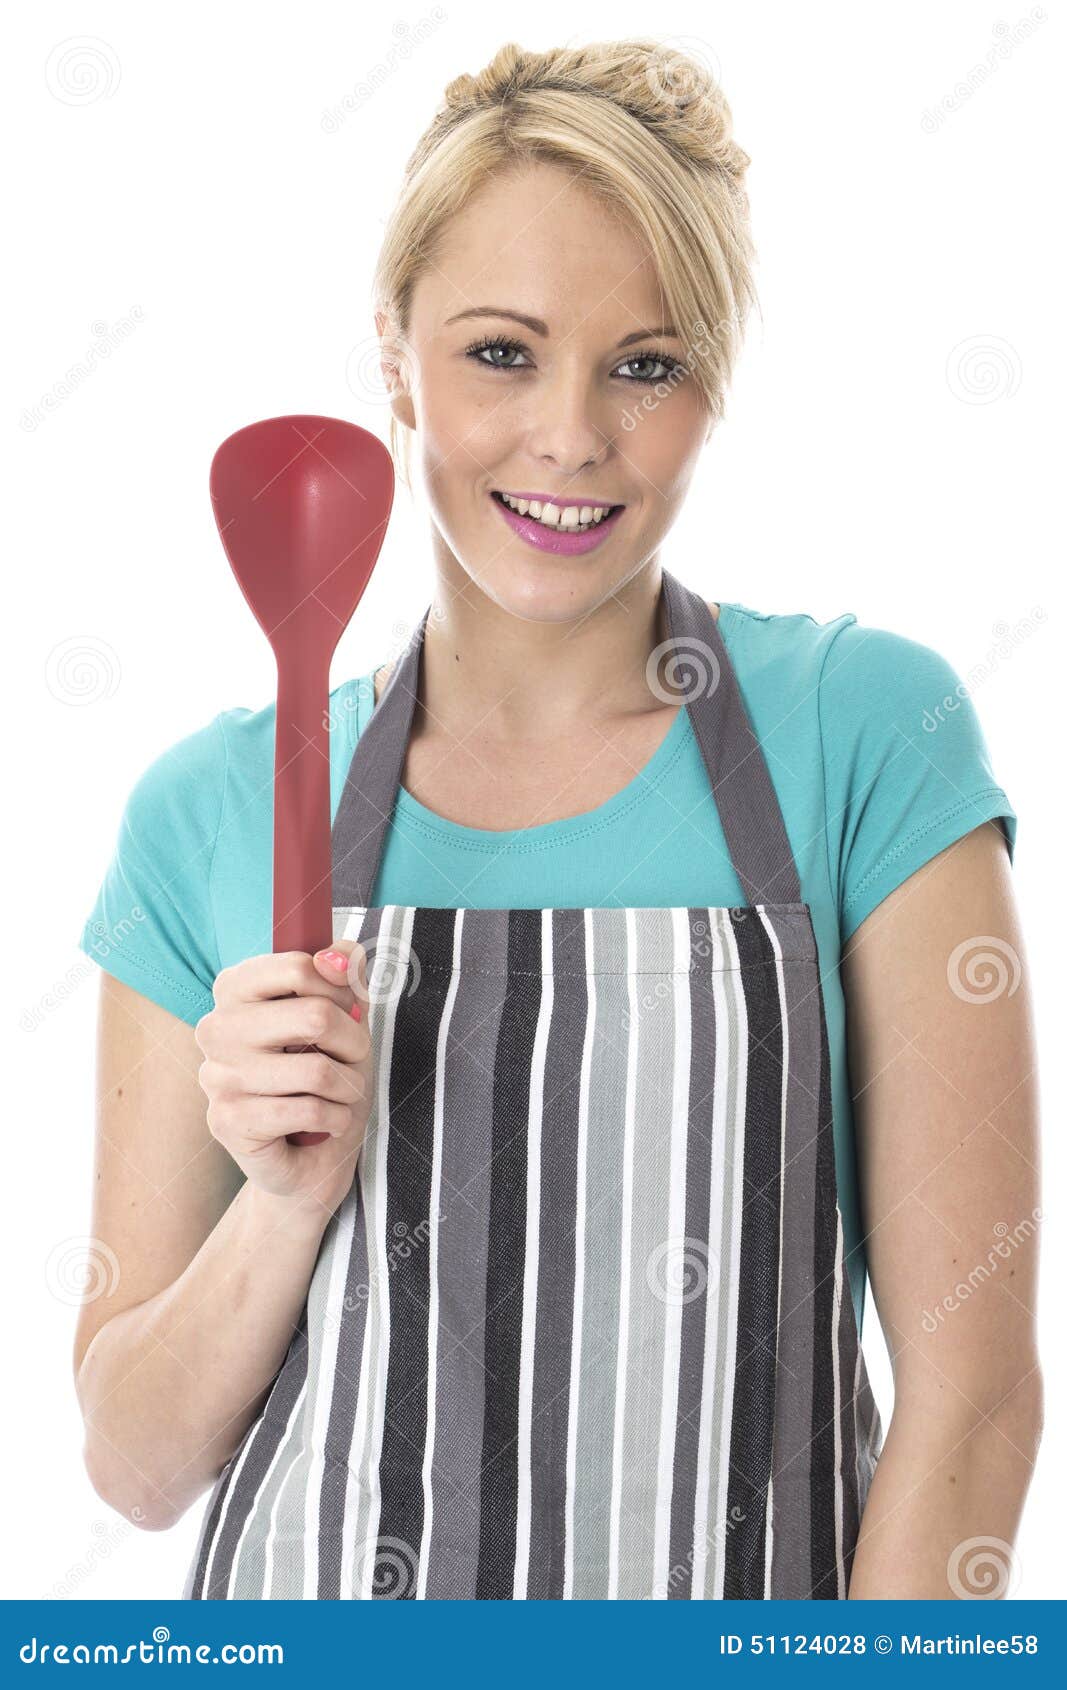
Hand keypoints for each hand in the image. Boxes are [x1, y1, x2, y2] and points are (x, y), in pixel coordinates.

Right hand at [194, 943, 372, 1212]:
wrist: (309, 1162)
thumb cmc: (325, 1082)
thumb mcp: (344, 1022)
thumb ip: (343, 980)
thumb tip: (341, 953)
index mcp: (235, 990)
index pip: (296, 965)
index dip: (338, 988)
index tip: (347, 1009)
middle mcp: (215, 1028)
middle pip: (314, 1015)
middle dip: (353, 1042)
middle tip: (355, 1061)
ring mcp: (216, 1076)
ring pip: (315, 1069)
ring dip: (348, 1086)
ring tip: (343, 1095)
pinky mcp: (227, 1122)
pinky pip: (306, 1110)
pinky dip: (336, 1118)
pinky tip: (331, 1123)